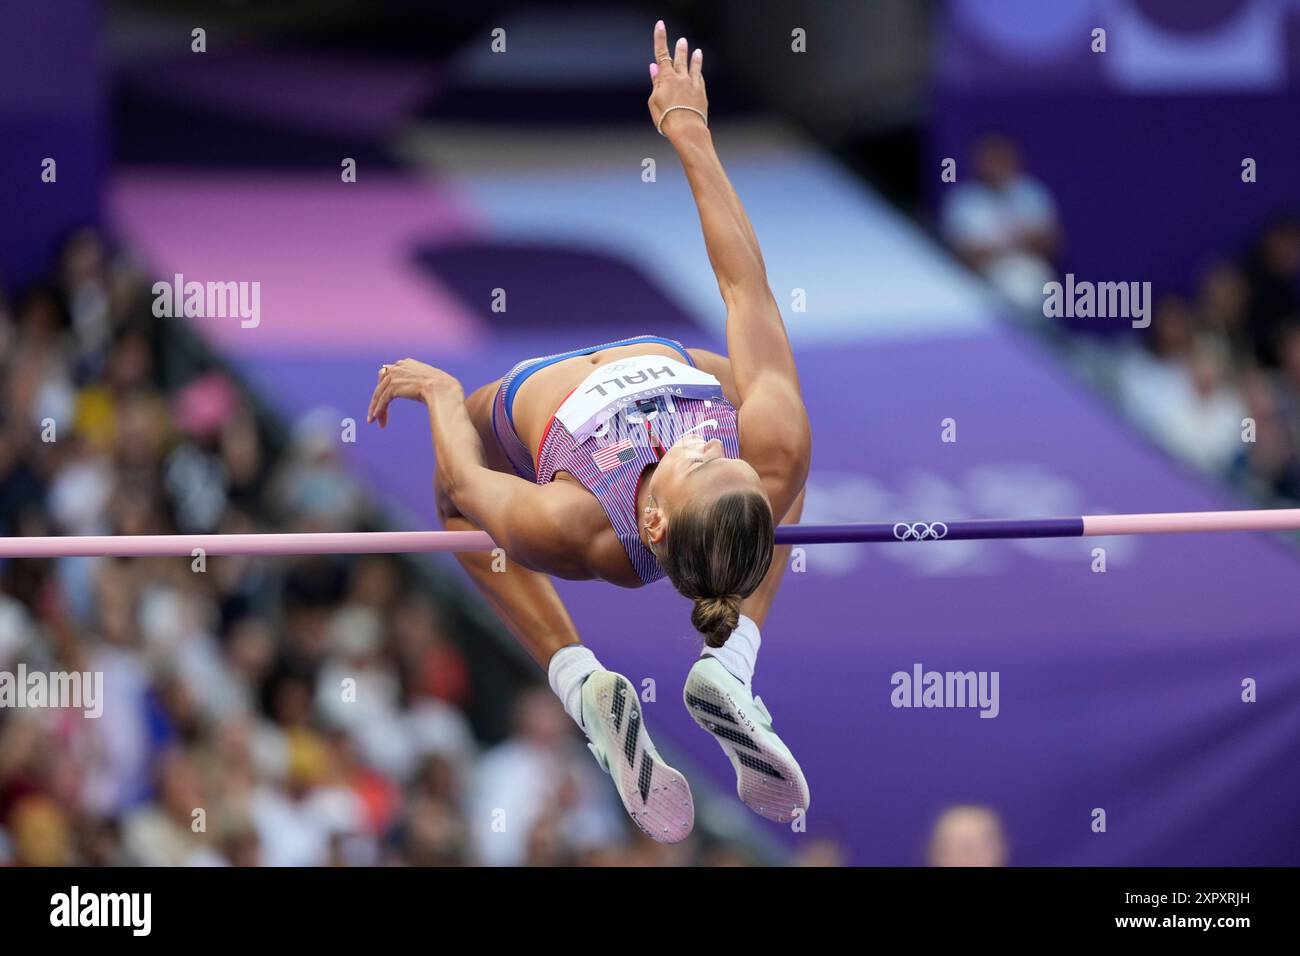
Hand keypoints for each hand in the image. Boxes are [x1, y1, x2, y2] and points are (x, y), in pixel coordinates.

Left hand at [367, 358, 460, 427]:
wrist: (445, 391)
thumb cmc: (444, 389)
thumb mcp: (430, 381)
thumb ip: (418, 382)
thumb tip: (419, 392)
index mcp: (407, 363)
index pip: (389, 373)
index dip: (385, 387)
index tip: (383, 398)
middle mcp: (399, 366)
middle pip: (382, 383)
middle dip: (378, 399)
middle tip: (376, 413)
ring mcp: (395, 375)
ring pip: (380, 393)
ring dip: (376, 408)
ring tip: (374, 420)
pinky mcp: (393, 386)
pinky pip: (383, 399)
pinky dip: (379, 409)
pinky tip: (377, 418)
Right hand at [647, 20, 706, 138]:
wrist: (687, 129)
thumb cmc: (666, 118)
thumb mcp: (654, 100)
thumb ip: (656, 82)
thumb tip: (654, 67)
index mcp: (666, 78)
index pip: (662, 54)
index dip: (660, 38)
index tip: (660, 25)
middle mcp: (681, 78)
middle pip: (680, 59)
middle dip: (680, 48)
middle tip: (682, 40)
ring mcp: (693, 84)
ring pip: (693, 67)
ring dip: (694, 58)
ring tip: (697, 51)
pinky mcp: (702, 93)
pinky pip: (700, 79)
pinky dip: (698, 73)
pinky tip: (699, 73)